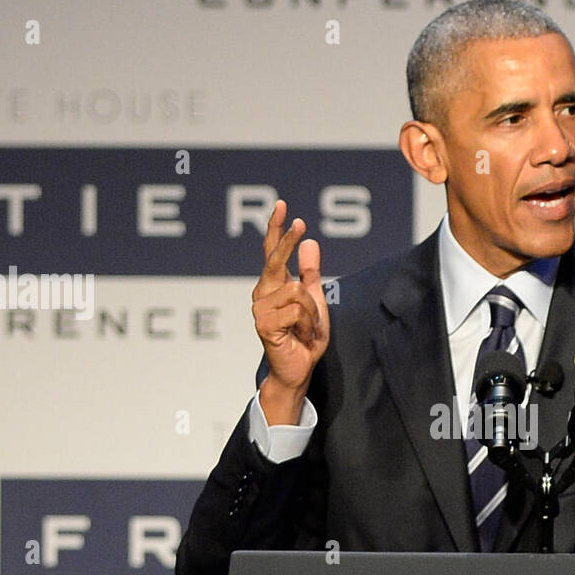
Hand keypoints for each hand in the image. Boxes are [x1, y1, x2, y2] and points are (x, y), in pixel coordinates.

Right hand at [251, 199, 329, 423]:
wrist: (299, 369)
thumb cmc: (304, 337)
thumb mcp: (315, 301)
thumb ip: (311, 273)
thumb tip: (311, 242)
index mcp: (273, 286)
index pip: (272, 252)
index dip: (276, 229)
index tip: (282, 205)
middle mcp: (262, 294)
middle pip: (275, 260)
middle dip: (287, 241)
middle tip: (300, 224)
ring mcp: (260, 309)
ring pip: (297, 291)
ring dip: (311, 311)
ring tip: (307, 328)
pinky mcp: (264, 324)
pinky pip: (297, 310)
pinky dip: (307, 323)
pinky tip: (302, 335)